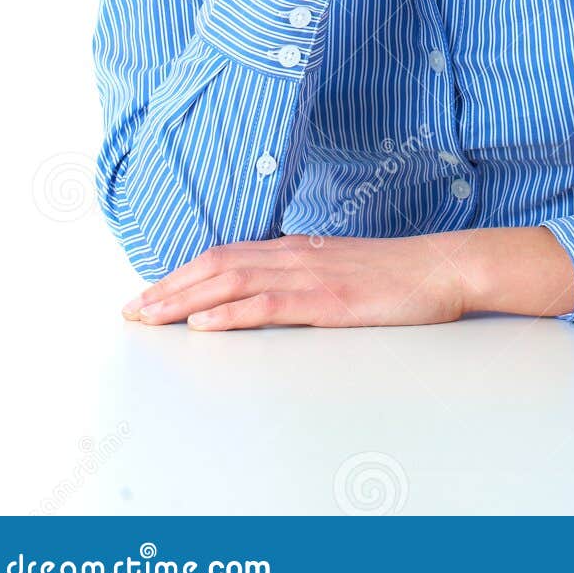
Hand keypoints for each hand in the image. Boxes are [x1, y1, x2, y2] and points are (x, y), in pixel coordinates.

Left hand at [121, 232, 467, 329]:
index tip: (149, 293)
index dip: (182, 273)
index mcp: (296, 248)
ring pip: (232, 281)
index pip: (225, 254)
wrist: (441, 268)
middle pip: (217, 264)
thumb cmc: (396, 274)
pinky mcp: (327, 301)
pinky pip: (269, 304)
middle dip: (168, 287)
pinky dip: (231, 312)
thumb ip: (301, 274)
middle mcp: (294, 255)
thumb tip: (266, 288)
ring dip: (184, 300)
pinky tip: (204, 324)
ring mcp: (310, 275)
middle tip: (131, 310)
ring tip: (150, 317)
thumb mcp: (339, 267)